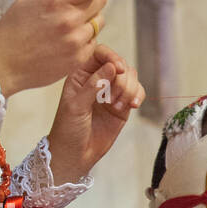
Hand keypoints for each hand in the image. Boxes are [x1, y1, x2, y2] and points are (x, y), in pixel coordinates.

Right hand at [0, 0, 107, 97]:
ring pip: (99, 22)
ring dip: (88, 20)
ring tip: (68, 25)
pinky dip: (85, 39)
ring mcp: (76, 40)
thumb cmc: (14, 29)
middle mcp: (69, 19)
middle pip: (100, 1)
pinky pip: (94, 42)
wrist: (5, 63)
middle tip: (77, 4)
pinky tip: (67, 40)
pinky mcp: (79, 58)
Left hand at [46, 45, 144, 185]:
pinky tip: (132, 107)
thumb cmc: (68, 129)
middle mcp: (98, 80)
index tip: (118, 69)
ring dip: (129, 90)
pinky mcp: (123, 107)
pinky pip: (137, 93)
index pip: (100, 54)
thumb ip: (93, 85)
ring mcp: (111, 93)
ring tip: (118, 107)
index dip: (112, 57)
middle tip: (113, 99)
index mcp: (81, 74)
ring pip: (130, 78)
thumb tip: (112, 67)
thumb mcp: (76, 105)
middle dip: (122, 79)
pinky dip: (138, 96)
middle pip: (119, 65)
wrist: (75, 154)